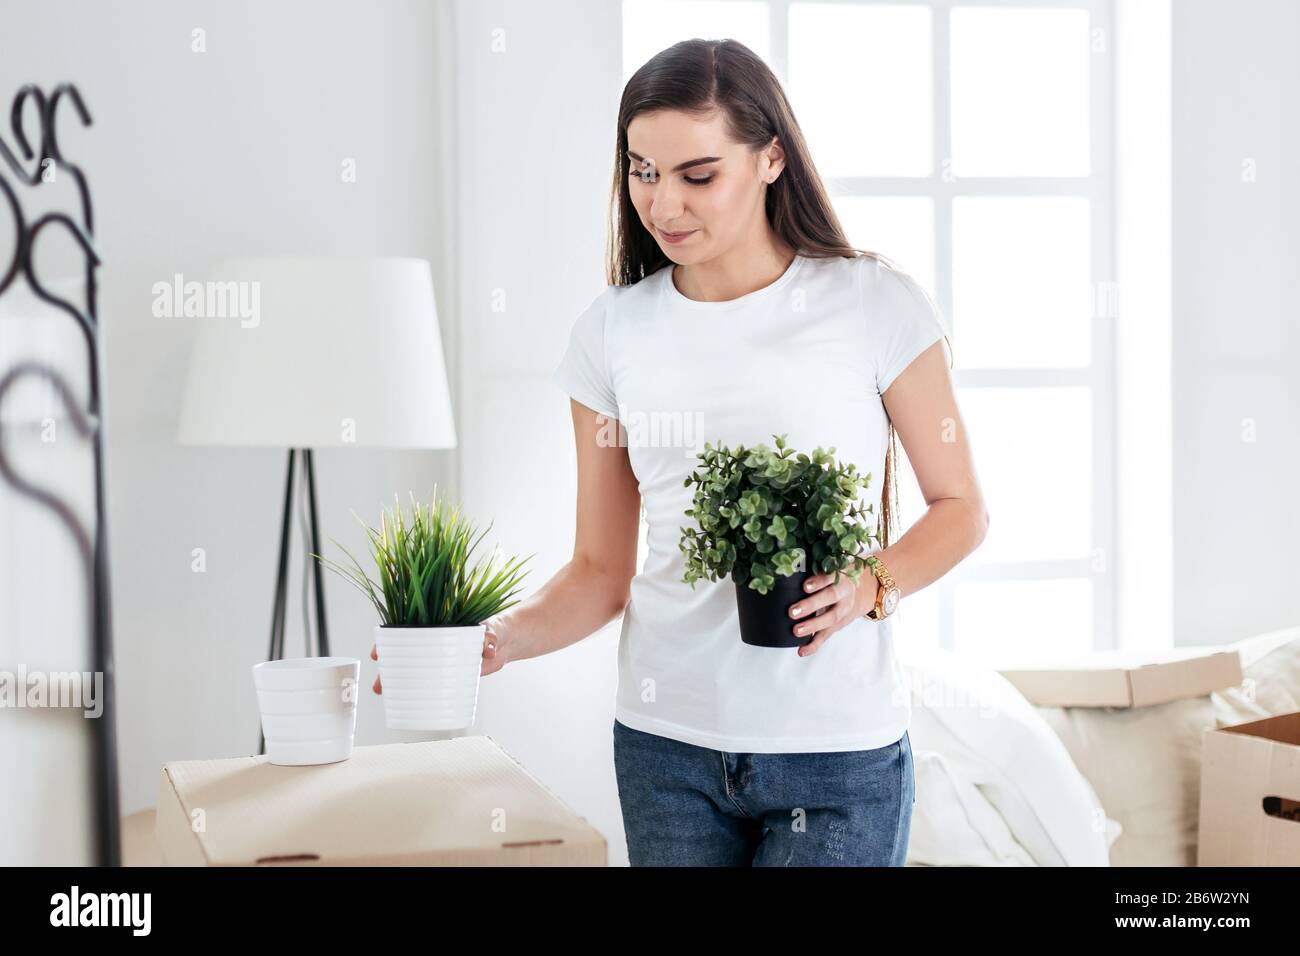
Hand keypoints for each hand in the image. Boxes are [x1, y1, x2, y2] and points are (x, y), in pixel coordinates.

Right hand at [370, 619, 509, 692]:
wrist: (508, 643)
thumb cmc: (494, 630)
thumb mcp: (491, 630)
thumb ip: (489, 636)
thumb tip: (488, 649)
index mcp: (438, 627)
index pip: (407, 632)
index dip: (389, 642)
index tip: (379, 652)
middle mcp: (435, 644)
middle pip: (405, 656)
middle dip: (389, 671)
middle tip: (380, 685)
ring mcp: (441, 660)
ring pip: (414, 672)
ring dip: (398, 684)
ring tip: (386, 696)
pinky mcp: (451, 676)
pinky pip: (431, 684)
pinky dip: (420, 694)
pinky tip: (411, 704)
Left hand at [788, 565, 879, 656]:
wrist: (865, 590)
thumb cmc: (838, 576)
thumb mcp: (833, 568)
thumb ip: (815, 569)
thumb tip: (787, 567)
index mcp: (841, 576)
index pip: (830, 577)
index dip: (818, 582)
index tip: (805, 586)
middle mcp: (844, 593)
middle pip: (830, 598)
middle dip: (811, 606)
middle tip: (792, 612)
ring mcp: (843, 610)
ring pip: (830, 619)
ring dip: (812, 626)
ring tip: (796, 631)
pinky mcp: (839, 625)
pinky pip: (827, 636)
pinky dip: (814, 645)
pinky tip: (802, 651)